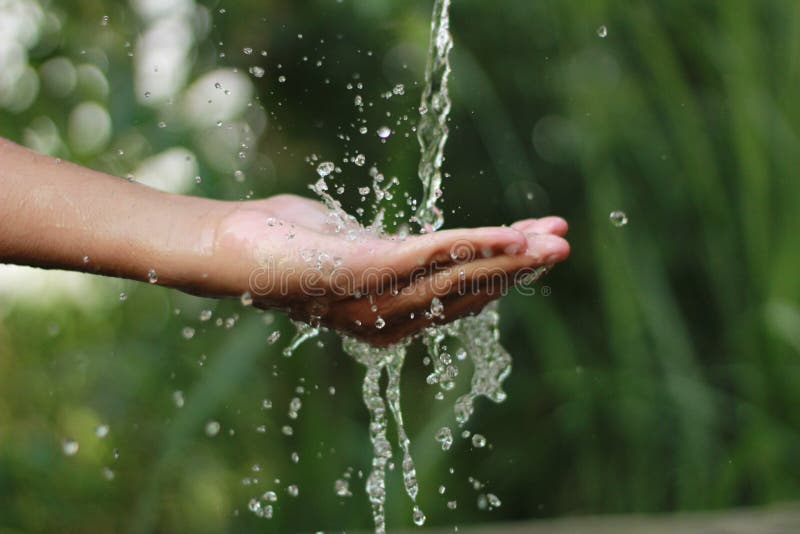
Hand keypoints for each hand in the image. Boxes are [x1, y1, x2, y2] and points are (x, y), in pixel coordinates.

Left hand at [209, 194, 569, 345]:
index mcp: (388, 317)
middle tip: (564, 244)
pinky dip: (477, 245)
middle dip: (520, 267)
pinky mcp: (365, 271)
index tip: (537, 249)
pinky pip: (433, 257)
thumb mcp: (351, 249)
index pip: (457, 298)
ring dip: (510, 255)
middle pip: (468, 291)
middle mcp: (387, 321)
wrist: (230, 246)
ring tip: (553, 240)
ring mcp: (377, 300)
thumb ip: (392, 255)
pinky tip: (511, 235)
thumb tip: (423, 245)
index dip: (501, 275)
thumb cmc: (286, 243)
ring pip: (459, 275)